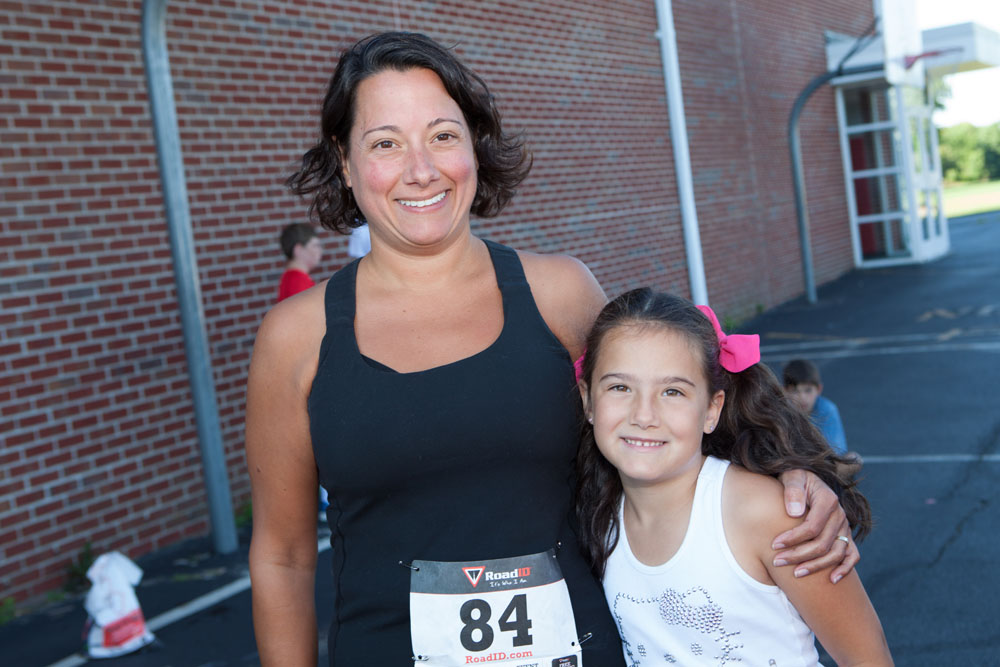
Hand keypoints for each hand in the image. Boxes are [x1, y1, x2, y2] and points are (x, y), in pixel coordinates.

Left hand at [772, 469, 858, 583]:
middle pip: (822, 543)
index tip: (774, 545)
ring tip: (796, 574)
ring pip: (836, 553)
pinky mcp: (845, 535)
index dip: (793, 538)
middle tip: (777, 562)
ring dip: (816, 566)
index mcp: (828, 500)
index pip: (812, 527)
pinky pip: (852, 555)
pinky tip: (832, 580)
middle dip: (798, 555)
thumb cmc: (795, 478)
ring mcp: (844, 526)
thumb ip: (792, 491)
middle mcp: (840, 515)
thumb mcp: (792, 476)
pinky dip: (845, 568)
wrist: (805, 479)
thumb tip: (795, 512)